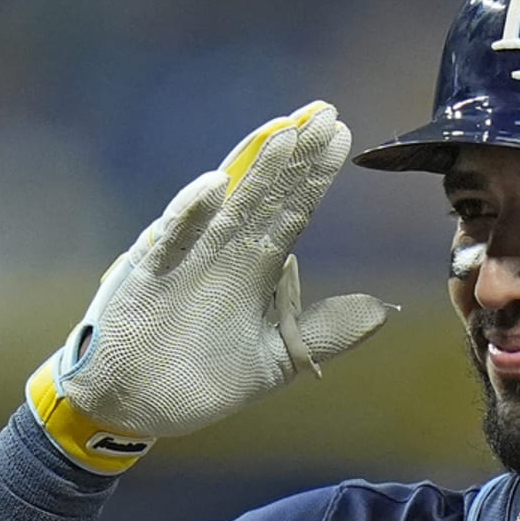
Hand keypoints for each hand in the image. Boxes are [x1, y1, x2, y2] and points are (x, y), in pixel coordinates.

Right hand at [26, 100, 390, 473]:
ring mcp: (188, 258)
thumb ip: (325, 332)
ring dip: (255, 170)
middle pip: (266, 194)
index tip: (342, 136)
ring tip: (285, 132)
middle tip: (326, 114)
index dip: (316, 175)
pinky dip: (193, 210)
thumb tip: (381, 309)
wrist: (137, 406)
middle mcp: (226, 252)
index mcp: (256, 267)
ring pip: (228, 204)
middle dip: (295, 156)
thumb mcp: (277, 357)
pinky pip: (173, 236)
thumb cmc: (203, 377)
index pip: (293, 211)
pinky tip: (218, 184)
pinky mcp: (151, 274)